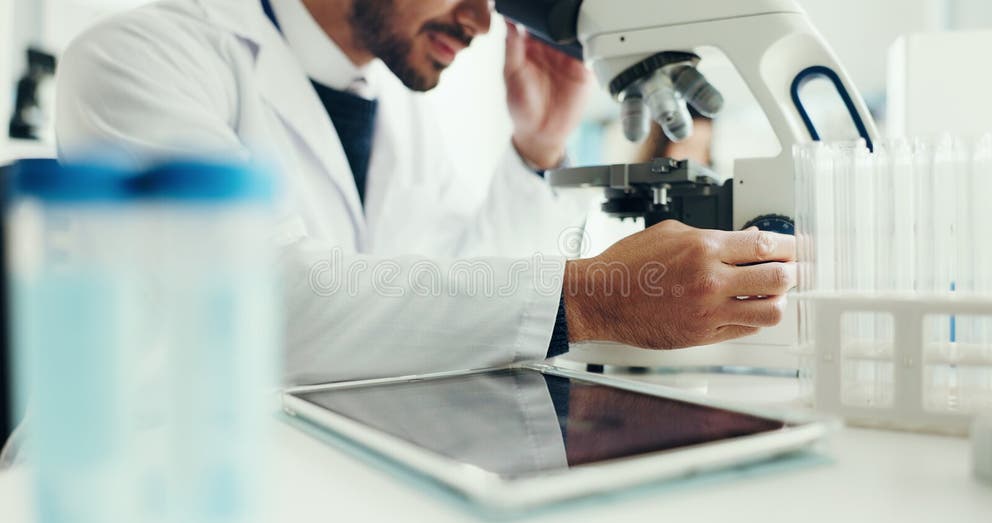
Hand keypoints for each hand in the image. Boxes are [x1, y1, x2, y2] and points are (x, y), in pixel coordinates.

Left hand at [504, 20, 590, 169]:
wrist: (541, 133)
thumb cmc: (522, 107)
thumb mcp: (512, 76)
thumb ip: (512, 49)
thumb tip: (509, 22)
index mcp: (531, 46)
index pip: (535, 21)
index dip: (536, 12)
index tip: (537, 3)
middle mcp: (551, 49)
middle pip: (558, 23)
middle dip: (560, 15)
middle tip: (559, 9)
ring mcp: (568, 58)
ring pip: (577, 33)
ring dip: (577, 27)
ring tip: (573, 23)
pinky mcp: (584, 70)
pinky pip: (591, 51)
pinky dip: (591, 44)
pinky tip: (585, 41)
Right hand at [563, 221, 796, 348]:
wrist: (600, 298)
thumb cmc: (627, 265)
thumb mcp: (670, 232)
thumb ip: (711, 235)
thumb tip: (745, 239)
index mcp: (704, 248)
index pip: (766, 244)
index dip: (791, 246)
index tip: (797, 247)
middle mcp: (711, 280)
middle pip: (778, 278)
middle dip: (792, 272)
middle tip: (792, 270)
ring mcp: (709, 312)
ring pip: (770, 311)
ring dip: (777, 301)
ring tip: (772, 294)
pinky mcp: (702, 335)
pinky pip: (745, 330)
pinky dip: (753, 319)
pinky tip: (747, 309)